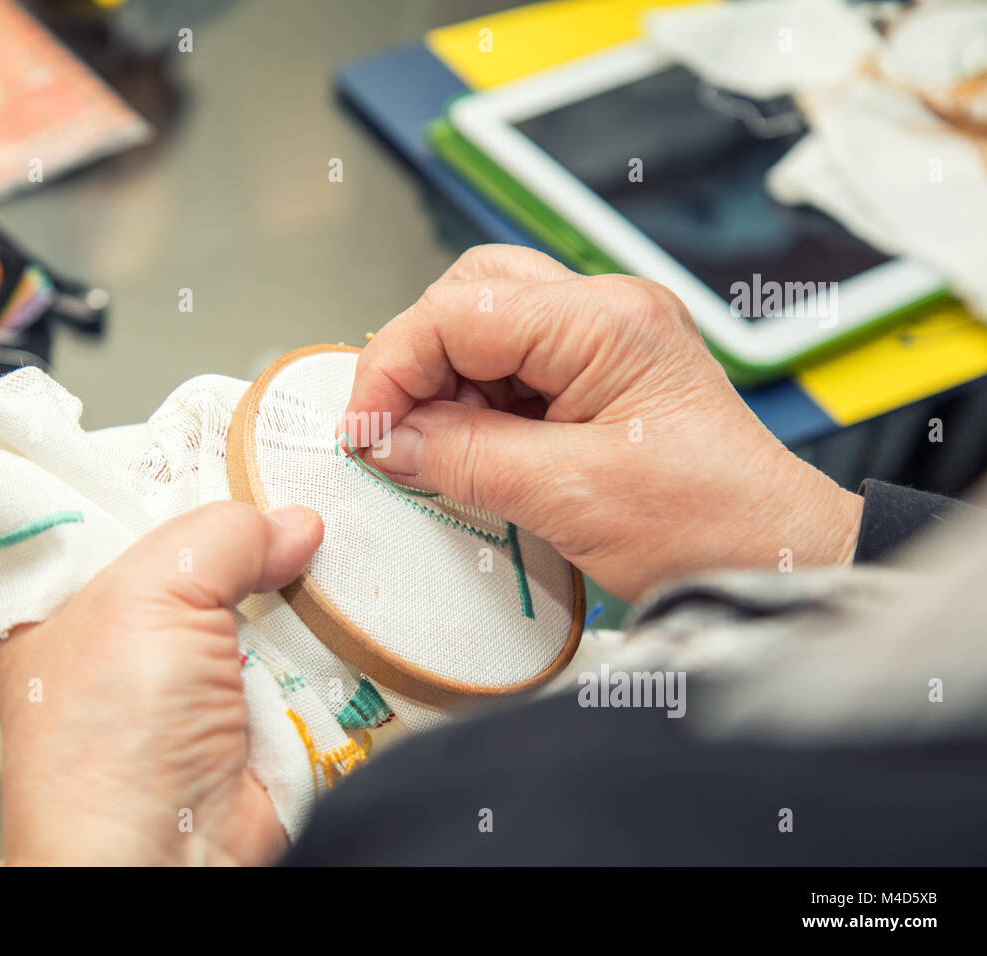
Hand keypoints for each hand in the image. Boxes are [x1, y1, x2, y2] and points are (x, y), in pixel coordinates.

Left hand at [0, 501, 323, 865]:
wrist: (165, 862)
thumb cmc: (106, 747)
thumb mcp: (147, 596)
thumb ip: (217, 534)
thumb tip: (291, 522)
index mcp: (67, 601)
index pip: (122, 507)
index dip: (176, 469)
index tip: (236, 437)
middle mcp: (128, 634)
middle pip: (202, 549)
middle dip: (252, 522)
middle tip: (298, 478)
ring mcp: (195, 675)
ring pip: (261, 597)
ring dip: (297, 579)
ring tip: (330, 537)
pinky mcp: (254, 710)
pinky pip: (303, 651)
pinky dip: (327, 634)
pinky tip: (343, 602)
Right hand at [342, 245, 861, 601]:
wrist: (775, 555)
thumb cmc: (709, 523)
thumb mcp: (567, 495)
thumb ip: (463, 456)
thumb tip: (386, 438)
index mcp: (606, 322)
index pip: (458, 311)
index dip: (393, 368)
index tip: (362, 430)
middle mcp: (605, 312)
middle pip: (468, 297)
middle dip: (416, 363)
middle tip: (392, 434)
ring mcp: (603, 339)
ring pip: (482, 328)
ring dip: (443, 385)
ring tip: (438, 450)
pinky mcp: (597, 375)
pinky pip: (509, 368)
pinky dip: (474, 405)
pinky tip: (471, 450)